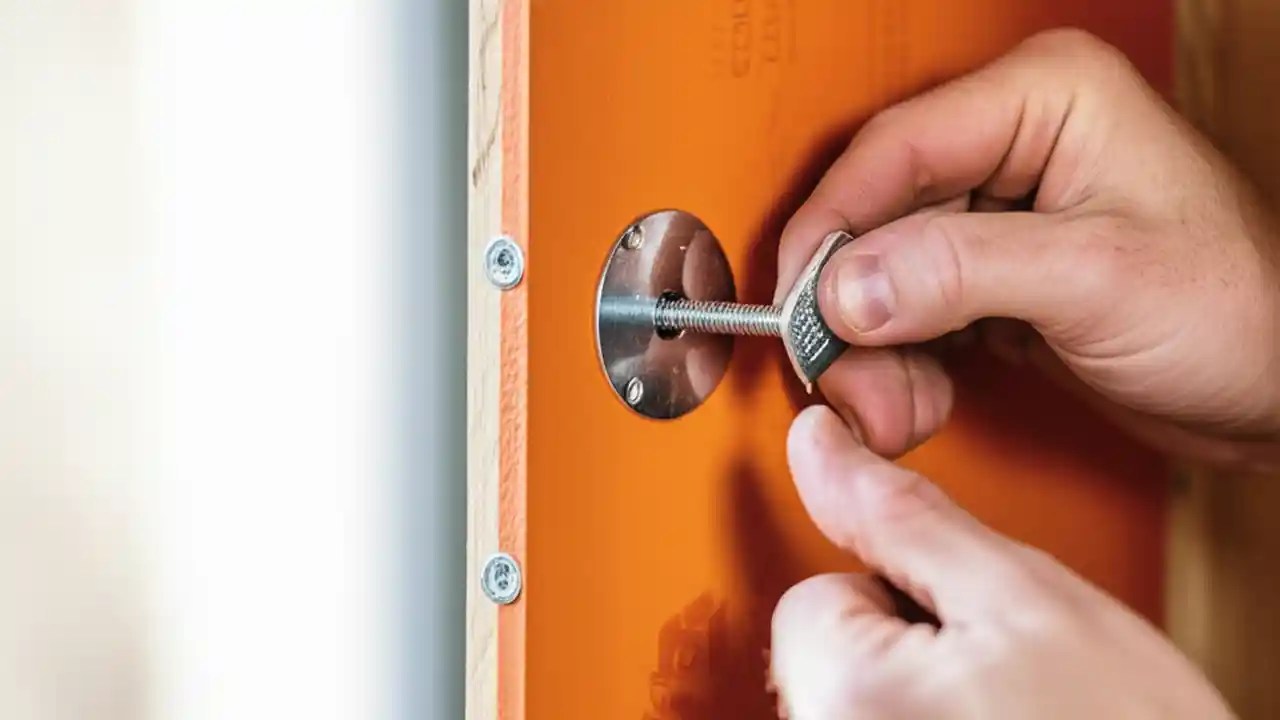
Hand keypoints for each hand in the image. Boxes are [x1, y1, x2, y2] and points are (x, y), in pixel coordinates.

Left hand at [770, 406, 1233, 718]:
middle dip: (920, 640)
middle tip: (1007, 675)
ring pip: (873, 692)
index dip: (909, 588)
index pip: (818, 587)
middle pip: (840, 646)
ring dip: (937, 689)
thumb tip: (819, 444)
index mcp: (839, 692)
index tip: (968, 622)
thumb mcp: (1024, 598)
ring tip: (1016, 715)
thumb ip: (904, 516)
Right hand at [774, 28, 1279, 467]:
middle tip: (852, 381)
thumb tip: (847, 286)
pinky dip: (901, 363)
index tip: (801, 307)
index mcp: (1040, 98)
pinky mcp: (991, 273)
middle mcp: (1009, 144)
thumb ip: (961, 271)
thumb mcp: (1095, 279)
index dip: (832, 232)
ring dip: (875, 350)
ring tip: (900, 404)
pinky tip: (923, 396)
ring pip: (880, 272)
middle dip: (854, 312)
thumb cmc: (1244, 308)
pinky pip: (908, 311)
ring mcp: (996, 212)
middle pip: (875, 217)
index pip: (892, 150)